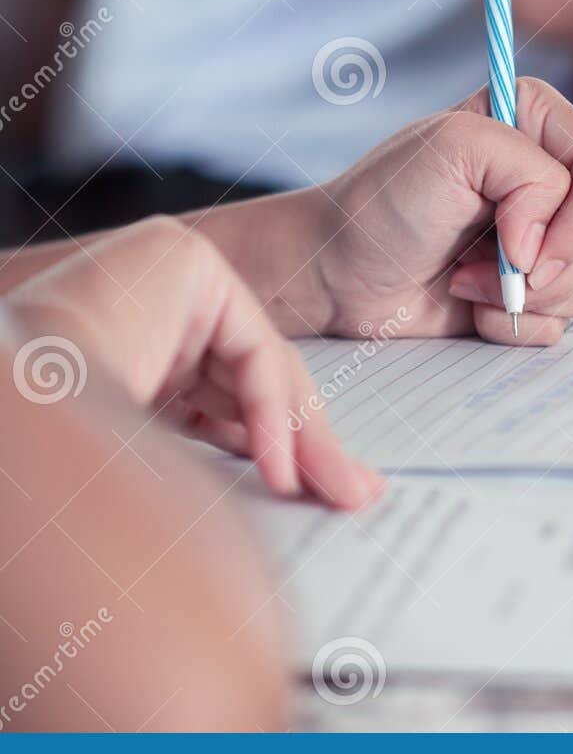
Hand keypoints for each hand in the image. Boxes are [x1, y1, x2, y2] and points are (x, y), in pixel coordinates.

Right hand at [3, 217, 382, 509]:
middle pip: (254, 382)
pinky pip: (254, 353)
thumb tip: (292, 492)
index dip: (278, 449)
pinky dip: (272, 415)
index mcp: (132, 347)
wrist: (5, 427)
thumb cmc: (54, 461)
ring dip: (304, 439)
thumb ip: (221, 459)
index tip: (324, 493)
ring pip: (265, 370)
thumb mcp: (161, 465)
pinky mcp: (184, 259)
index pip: (225, 397)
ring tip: (341, 493)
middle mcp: (150, 304)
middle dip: (309, 445)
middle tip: (356, 494)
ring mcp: (165, 274)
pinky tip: (282, 470)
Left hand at [304, 77, 572, 345]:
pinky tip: (472, 304)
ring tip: (465, 280)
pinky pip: (569, 320)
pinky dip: (517, 324)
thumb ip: (528, 175)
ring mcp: (547, 238)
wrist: (338, 275)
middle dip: (543, 266)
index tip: (520, 244)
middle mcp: (552, 179)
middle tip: (477, 262)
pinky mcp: (536, 290)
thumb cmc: (381, 203)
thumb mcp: (452, 147)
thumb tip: (546, 248)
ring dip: (527, 296)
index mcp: (539, 124)